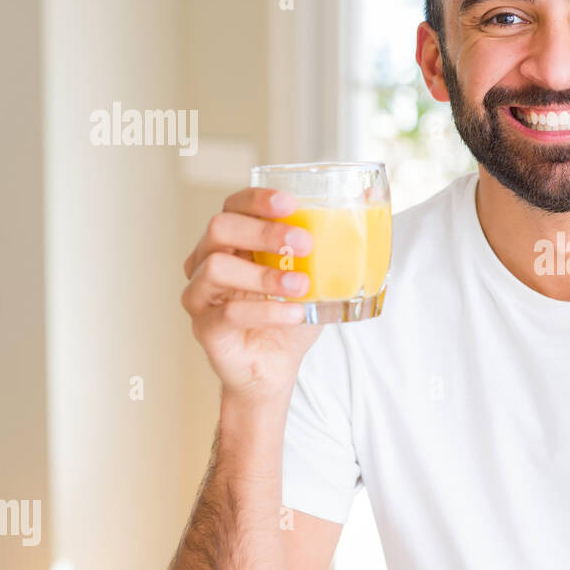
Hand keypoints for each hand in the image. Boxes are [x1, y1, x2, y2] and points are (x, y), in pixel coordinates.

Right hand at [182, 188, 322, 400]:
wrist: (275, 369)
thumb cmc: (289, 318)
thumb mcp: (315, 280)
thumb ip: (330, 248)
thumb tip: (369, 207)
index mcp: (231, 243)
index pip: (234, 206)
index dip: (258, 199)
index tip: (291, 203)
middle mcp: (206, 262)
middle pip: (220, 228)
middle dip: (264, 231)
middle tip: (305, 243)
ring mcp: (200, 295)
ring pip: (217, 267)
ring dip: (265, 274)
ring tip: (302, 286)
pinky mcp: (205, 328)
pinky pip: (229, 312)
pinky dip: (267, 312)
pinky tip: (295, 314)